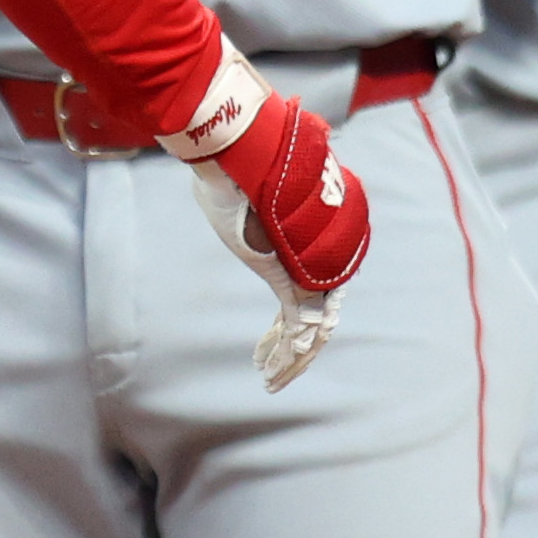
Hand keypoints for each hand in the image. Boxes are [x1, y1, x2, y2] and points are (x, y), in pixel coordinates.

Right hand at [162, 51, 371, 391]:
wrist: (236, 157)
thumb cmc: (231, 175)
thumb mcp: (236, 205)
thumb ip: (241, 210)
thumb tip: (221, 182)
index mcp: (294, 248)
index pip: (307, 293)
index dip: (293, 326)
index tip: (274, 346)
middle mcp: (304, 257)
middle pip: (316, 314)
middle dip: (296, 350)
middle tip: (276, 374)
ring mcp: (300, 265)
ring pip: (311, 325)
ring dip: (290, 358)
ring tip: (273, 380)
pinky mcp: (288, 273)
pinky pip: (296, 321)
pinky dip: (285, 349)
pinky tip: (273, 371)